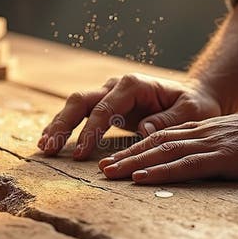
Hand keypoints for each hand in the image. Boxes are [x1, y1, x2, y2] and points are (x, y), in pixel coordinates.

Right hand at [37, 72, 221, 158]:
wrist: (194, 98)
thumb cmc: (194, 106)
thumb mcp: (191, 112)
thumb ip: (168, 120)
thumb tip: (143, 129)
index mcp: (133, 85)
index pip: (105, 108)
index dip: (90, 131)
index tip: (81, 153)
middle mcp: (116, 86)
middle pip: (80, 101)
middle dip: (63, 124)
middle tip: (49, 147)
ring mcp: (109, 95)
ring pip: (75, 106)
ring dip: (58, 125)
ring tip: (43, 146)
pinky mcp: (106, 107)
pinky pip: (81, 115)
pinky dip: (65, 127)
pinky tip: (51, 142)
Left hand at [99, 92, 237, 183]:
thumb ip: (226, 152)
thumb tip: (213, 166)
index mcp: (210, 130)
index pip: (165, 137)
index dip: (138, 148)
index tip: (117, 160)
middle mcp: (206, 133)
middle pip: (156, 143)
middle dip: (126, 156)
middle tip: (100, 170)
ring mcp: (215, 143)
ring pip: (164, 152)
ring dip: (133, 163)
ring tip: (108, 174)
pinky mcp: (228, 157)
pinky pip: (187, 164)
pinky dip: (160, 171)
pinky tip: (141, 179)